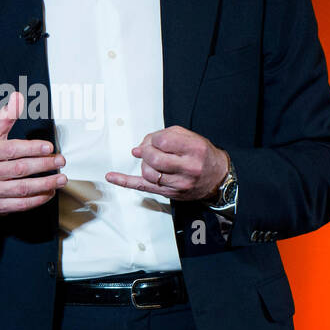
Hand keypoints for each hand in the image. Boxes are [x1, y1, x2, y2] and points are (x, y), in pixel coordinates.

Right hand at [0, 91, 66, 213]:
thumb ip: (5, 118)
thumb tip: (17, 98)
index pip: (11, 150)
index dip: (31, 148)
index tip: (48, 147)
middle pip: (20, 169)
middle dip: (43, 165)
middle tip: (60, 161)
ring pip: (22, 189)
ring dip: (45, 184)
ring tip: (61, 178)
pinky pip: (20, 204)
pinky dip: (38, 199)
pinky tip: (49, 192)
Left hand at [105, 126, 228, 201]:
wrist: (217, 177)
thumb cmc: (202, 156)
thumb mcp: (190, 137)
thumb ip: (165, 136)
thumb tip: (139, 147)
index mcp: (194, 150)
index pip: (163, 141)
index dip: (154, 138)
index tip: (156, 140)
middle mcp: (188, 168)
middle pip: (154, 158)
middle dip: (146, 151)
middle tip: (148, 149)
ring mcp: (179, 184)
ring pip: (148, 173)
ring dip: (144, 164)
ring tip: (150, 160)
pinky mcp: (170, 193)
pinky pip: (143, 187)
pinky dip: (125, 181)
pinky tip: (112, 176)